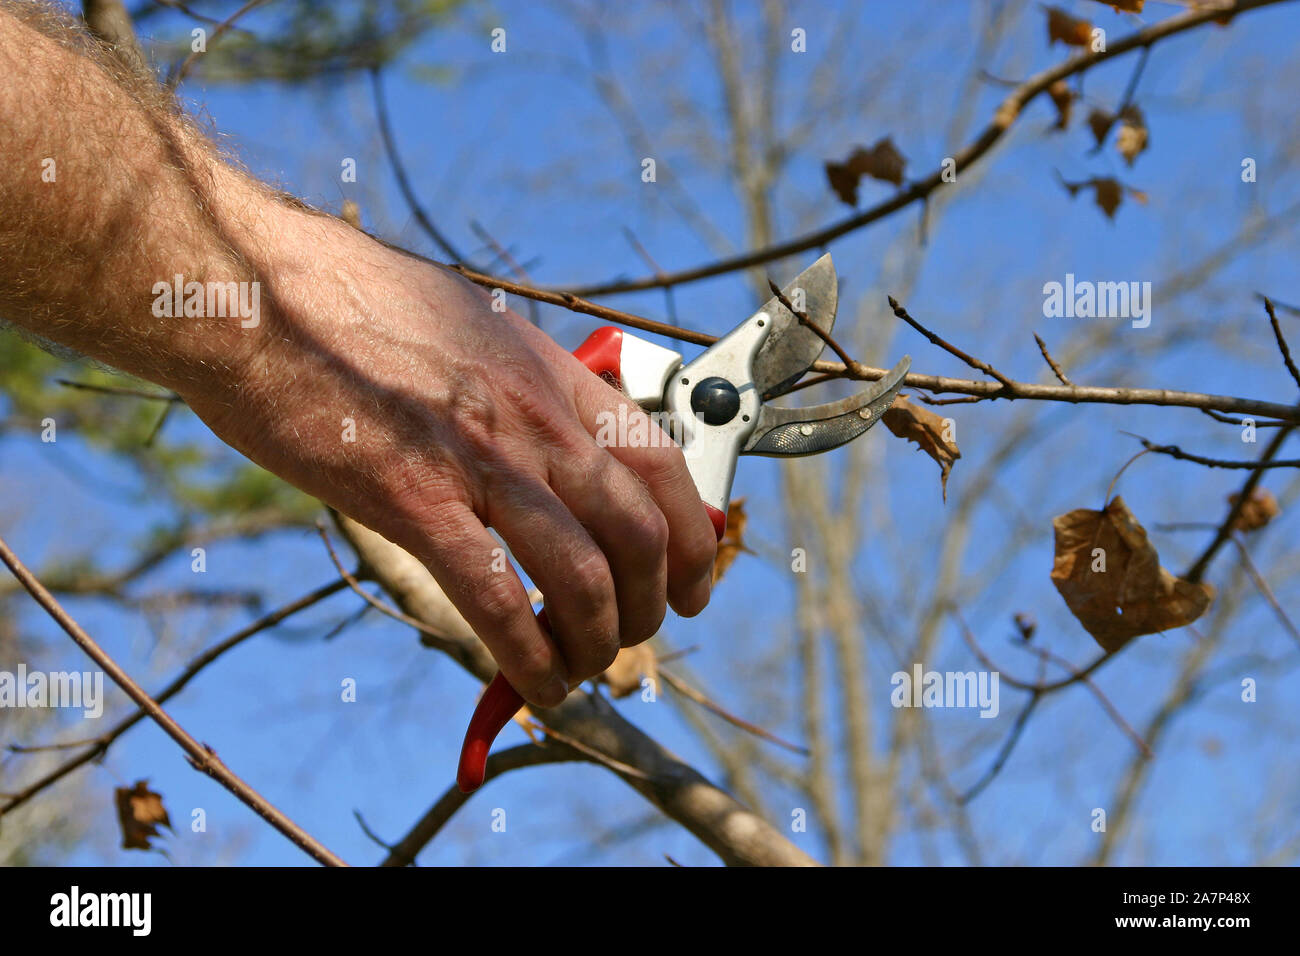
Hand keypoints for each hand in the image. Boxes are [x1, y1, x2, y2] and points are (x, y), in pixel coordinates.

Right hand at [186, 210, 717, 706]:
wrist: (252, 293)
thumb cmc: (349, 307)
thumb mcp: (472, 329)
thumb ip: (521, 387)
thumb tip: (549, 438)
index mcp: (552, 374)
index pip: (662, 465)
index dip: (695, 538)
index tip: (694, 582)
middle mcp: (535, 417)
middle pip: (640, 533)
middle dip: (654, 604)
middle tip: (636, 637)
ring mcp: (479, 460)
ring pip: (584, 576)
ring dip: (597, 642)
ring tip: (582, 670)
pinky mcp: (414, 500)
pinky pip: (500, 600)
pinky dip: (531, 658)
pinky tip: (536, 685)